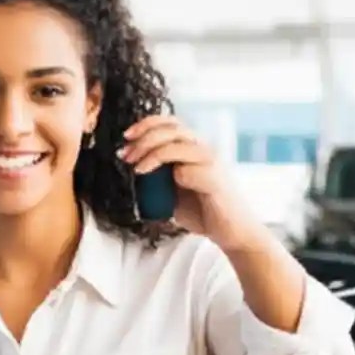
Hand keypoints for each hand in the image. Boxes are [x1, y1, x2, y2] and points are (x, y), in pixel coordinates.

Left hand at [118, 115, 266, 250]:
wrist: (229, 231)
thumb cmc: (202, 211)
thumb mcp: (171, 191)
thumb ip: (157, 177)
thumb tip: (131, 168)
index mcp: (194, 149)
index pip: (170, 123)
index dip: (146, 124)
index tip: (127, 136)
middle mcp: (203, 149)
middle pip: (171, 127)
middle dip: (143, 137)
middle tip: (126, 154)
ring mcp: (209, 161)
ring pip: (176, 140)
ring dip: (150, 151)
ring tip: (136, 167)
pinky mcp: (212, 176)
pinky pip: (184, 165)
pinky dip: (161, 166)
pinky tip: (152, 179)